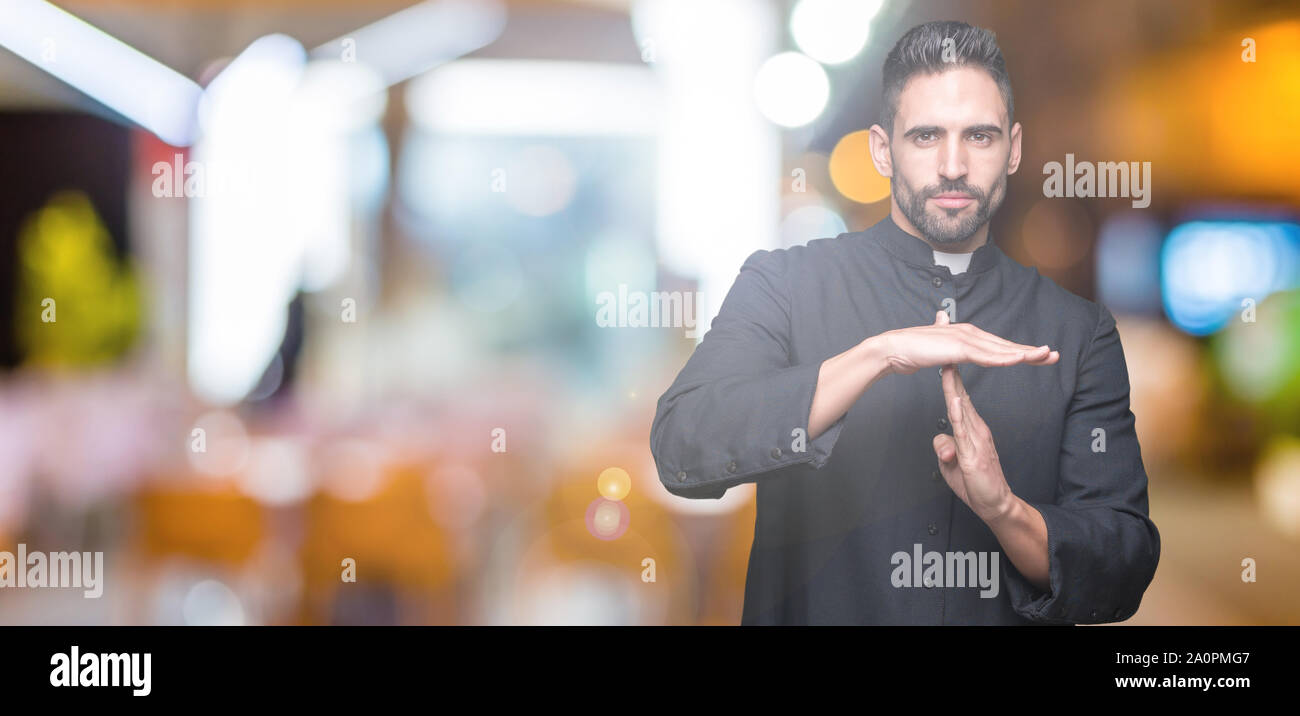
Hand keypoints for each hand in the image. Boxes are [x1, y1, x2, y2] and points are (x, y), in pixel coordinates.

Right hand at [875, 310, 1058, 374]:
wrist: (894, 349)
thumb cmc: (912, 349)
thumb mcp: (934, 343)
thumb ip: (943, 333)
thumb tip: (942, 316)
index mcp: (967, 335)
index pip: (999, 346)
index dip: (1021, 351)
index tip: (1040, 357)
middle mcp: (970, 333)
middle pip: (1006, 345)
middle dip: (1032, 351)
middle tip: (1055, 355)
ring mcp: (964, 340)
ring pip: (1000, 349)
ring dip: (1023, 353)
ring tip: (1044, 356)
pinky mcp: (957, 348)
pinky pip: (984, 356)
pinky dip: (1002, 358)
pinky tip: (1017, 360)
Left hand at [932, 363, 1013, 522]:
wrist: (996, 504)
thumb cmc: (976, 483)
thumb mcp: (953, 463)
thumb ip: (945, 448)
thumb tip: (941, 438)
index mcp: (973, 429)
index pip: (960, 400)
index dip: (952, 381)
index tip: (945, 361)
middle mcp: (977, 430)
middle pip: (962, 398)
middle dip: (953, 374)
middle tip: (947, 351)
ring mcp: (976, 441)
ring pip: (963, 410)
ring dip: (955, 388)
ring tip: (948, 367)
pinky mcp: (973, 455)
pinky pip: (964, 433)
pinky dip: (959, 415)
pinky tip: (955, 400)